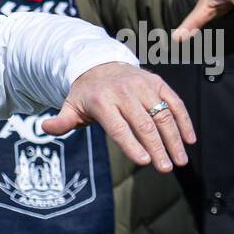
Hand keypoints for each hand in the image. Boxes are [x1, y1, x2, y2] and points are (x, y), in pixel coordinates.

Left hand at [43, 62, 194, 171]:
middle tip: (166, 169)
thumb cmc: (86, 95)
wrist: (101, 64)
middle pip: (145, 124)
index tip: (144, 162)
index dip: (131, 144)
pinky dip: (184, 121)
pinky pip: (175, 102)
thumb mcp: (70, 106)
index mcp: (102, 101)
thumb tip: (44, 128)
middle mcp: (125, 92)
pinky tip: (190, 140)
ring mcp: (144, 86)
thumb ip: (61, 121)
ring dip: (174, 139)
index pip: (119, 127)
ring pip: (163, 114)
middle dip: (157, 148)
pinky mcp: (158, 82)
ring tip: (180, 161)